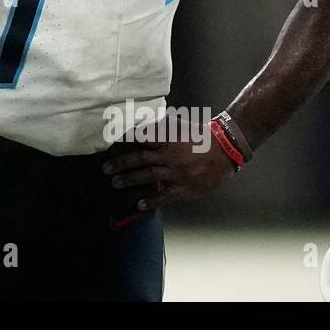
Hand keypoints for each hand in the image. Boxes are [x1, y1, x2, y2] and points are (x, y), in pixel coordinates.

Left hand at [103, 122, 236, 210]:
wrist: (225, 151)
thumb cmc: (199, 136)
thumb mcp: (179, 125)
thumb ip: (159, 126)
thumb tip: (138, 127)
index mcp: (167, 139)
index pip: (141, 139)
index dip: (124, 142)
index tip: (111, 145)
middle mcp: (169, 157)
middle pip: (140, 160)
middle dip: (120, 164)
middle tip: (105, 168)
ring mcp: (176, 174)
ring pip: (148, 177)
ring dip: (130, 180)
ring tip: (114, 183)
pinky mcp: (184, 188)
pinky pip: (165, 195)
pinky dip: (152, 200)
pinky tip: (139, 204)